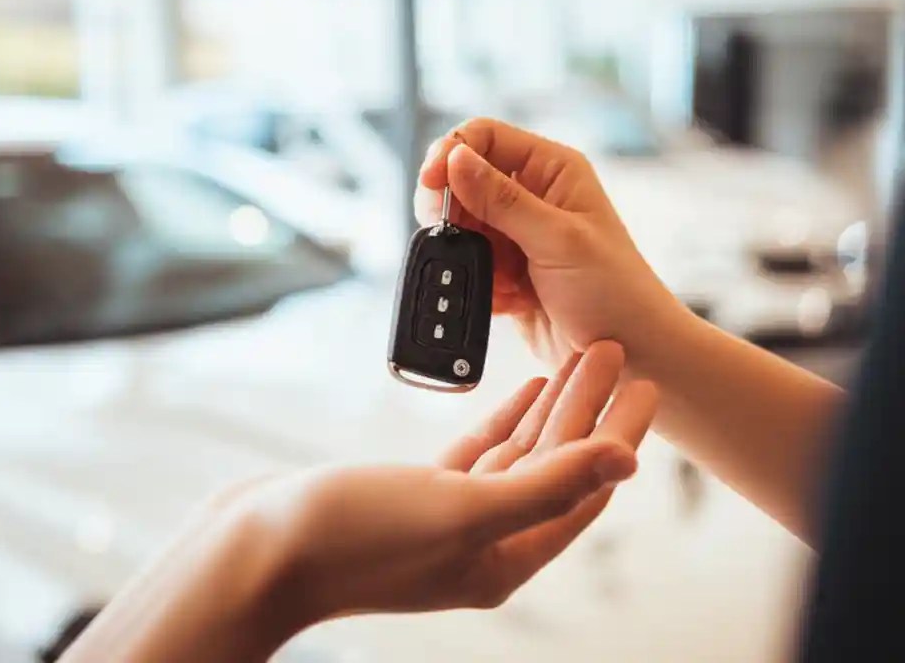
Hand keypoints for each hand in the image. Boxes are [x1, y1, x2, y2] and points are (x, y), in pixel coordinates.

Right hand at [63, 342, 657, 662]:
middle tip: (614, 347)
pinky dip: (504, 417)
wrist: (256, 551)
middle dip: (589, 407)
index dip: (619, 435)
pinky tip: (524, 386)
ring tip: (580, 354)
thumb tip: (628, 463)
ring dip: (551, 404)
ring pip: (519, 453)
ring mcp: (448, 519)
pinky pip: (477, 452)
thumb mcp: (461, 508)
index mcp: (507, 557)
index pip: (584, 488)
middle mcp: (485, 542)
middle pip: (556, 465)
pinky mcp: (414, 494)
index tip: (647, 383)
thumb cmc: (354, 538)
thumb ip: (548, 485)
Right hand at [416, 118, 692, 366]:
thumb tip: (455, 158)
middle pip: (462, 181)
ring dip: (468, 256)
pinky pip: (470, 267)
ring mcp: (518, 236)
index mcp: (552, 170)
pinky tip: (509, 301)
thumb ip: (503, 200)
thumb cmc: (616, 293)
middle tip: (450, 236)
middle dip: (453, 212)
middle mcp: (533, 196)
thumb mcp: (558, 240)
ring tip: (498, 280)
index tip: (431, 184)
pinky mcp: (508, 273)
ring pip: (462, 228)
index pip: (485, 136)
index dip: (452, 153)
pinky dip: (479, 285)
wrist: (634, 357)